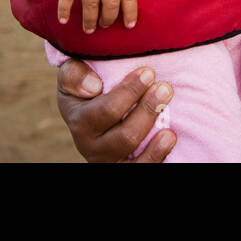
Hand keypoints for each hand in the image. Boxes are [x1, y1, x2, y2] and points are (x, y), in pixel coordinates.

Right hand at [56, 60, 175, 161]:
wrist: (87, 112)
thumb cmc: (85, 88)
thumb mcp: (71, 76)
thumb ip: (74, 75)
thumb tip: (94, 86)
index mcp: (80, 122)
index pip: (107, 111)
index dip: (130, 92)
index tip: (148, 73)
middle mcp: (91, 147)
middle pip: (125, 135)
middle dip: (147, 109)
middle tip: (164, 88)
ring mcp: (108, 160)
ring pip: (134, 150)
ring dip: (153, 128)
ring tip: (166, 105)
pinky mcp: (124, 167)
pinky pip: (141, 166)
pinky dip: (156, 154)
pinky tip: (169, 136)